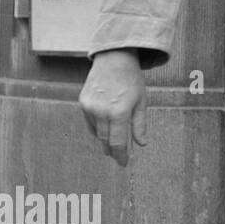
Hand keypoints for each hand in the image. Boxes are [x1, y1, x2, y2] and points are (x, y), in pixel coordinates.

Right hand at [79, 49, 146, 165]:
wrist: (114, 59)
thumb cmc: (132, 80)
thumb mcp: (141, 102)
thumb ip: (140, 124)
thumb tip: (141, 144)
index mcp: (119, 112)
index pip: (118, 142)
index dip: (121, 155)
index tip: (124, 163)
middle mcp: (101, 112)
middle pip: (105, 140)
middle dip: (112, 151)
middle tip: (119, 158)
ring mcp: (89, 107)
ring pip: (96, 132)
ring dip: (104, 141)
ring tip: (111, 148)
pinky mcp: (82, 103)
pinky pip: (89, 122)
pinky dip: (97, 129)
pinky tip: (103, 131)